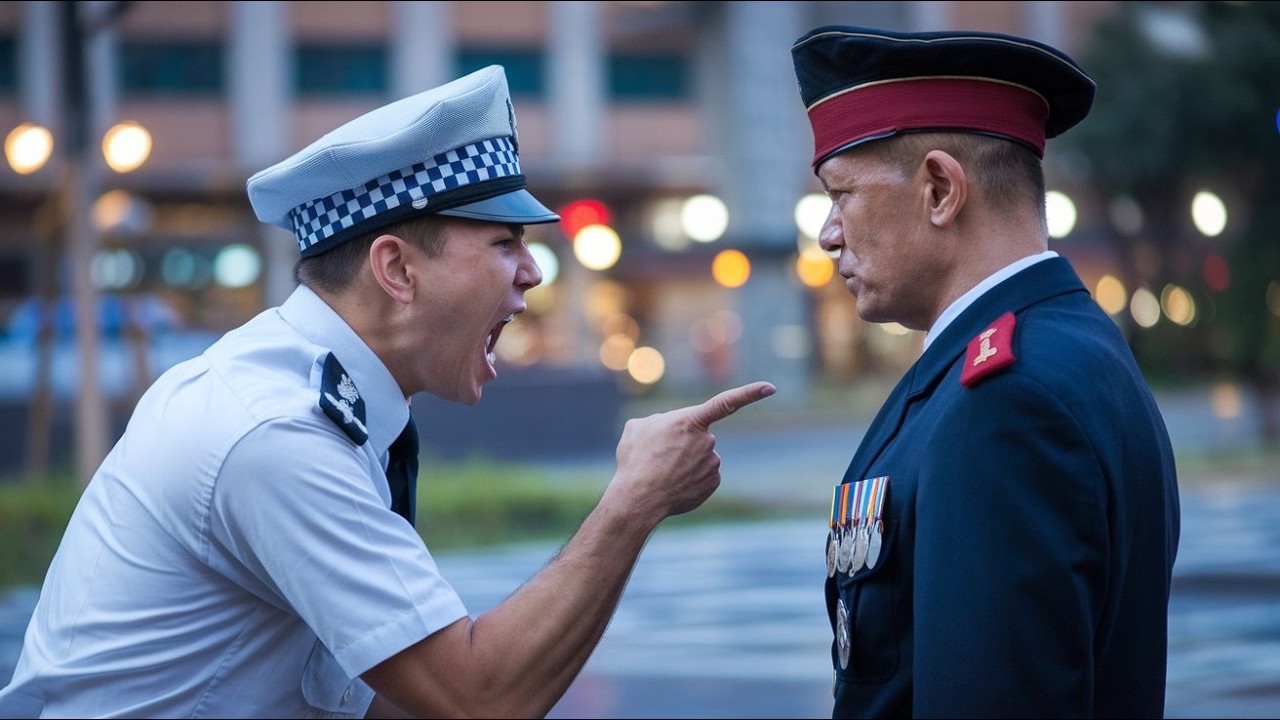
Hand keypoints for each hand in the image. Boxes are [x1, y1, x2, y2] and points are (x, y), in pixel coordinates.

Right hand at [609, 381, 775, 521]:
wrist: (639, 499)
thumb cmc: (635, 461)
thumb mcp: (637, 428)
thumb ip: (659, 421)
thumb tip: (667, 428)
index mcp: (690, 421)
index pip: (725, 403)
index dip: (750, 393)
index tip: (770, 388)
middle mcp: (707, 441)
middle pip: (698, 436)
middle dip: (682, 442)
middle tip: (659, 456)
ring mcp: (712, 463)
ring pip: (700, 455)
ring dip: (685, 461)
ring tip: (662, 471)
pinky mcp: (713, 482)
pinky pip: (703, 473)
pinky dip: (690, 478)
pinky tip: (674, 484)